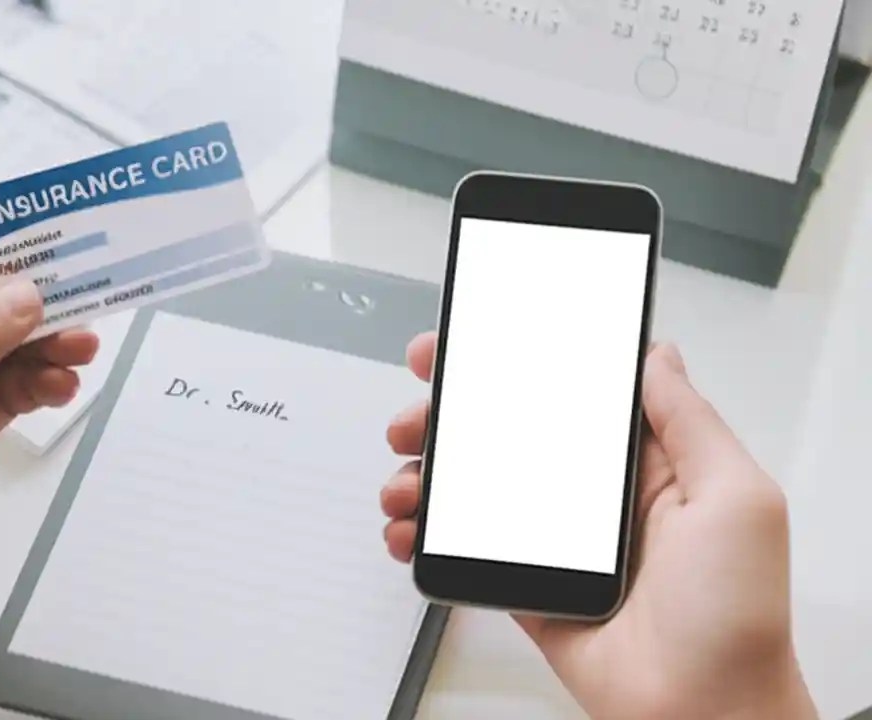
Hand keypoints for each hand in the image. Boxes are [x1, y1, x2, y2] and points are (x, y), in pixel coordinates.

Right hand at [381, 336, 815, 719]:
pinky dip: (424, 536)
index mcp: (644, 464)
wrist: (699, 711)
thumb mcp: (736, 498)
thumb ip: (690, 422)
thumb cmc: (736, 615)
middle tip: (416, 418)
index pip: (568, 397)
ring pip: (474, 490)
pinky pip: (465, 550)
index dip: (514, 366)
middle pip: (504, 436)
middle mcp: (593, 496)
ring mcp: (555, 541)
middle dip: (449, 419)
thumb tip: (657, 357)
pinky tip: (408, 530)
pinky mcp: (527, 582)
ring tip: (405, 484)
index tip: (466, 347)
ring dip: (426, 477)